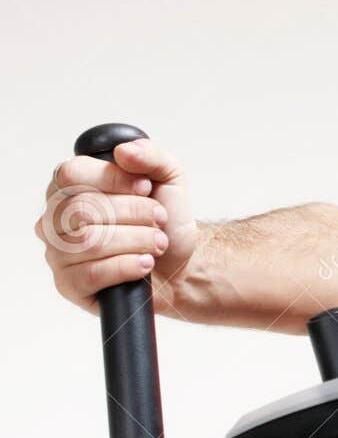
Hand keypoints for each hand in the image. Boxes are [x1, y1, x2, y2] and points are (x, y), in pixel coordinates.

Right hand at [35, 137, 198, 315]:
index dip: (113, 179)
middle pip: (83, 209)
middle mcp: (56, 218)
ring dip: (136, 240)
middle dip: (133, 213)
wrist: (181, 264)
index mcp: (69, 187)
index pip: (71, 174)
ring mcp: (58, 253)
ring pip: (89, 242)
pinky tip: (144, 263)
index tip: (144, 187)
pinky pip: (91, 273)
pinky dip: (126, 266)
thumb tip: (123, 151)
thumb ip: (150, 155)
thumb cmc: (166, 222)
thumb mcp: (168, 178)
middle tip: (159, 219)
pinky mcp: (69, 285)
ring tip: (157, 243)